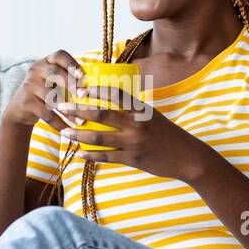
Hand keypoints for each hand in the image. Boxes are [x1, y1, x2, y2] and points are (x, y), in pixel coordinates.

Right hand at [2, 49, 85, 130]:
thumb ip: (69, 79)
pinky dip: (58, 122)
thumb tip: (95, 88)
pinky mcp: (26, 101)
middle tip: (84, 95)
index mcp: (46, 62)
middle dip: (72, 83)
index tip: (83, 75)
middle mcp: (36, 70)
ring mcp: (29, 85)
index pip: (59, 56)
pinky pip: (46, 113)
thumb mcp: (54, 82)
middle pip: (55, 73)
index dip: (72, 64)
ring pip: (51, 96)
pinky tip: (69, 129)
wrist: (20, 110)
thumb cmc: (45, 94)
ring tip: (82, 119)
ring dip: (68, 109)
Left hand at [57, 87, 217, 182]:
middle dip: (78, 111)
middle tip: (61, 108)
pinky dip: (91, 155)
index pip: (116, 95)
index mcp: (142, 109)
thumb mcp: (154, 116)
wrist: (187, 157)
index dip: (97, 91)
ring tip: (64, 133)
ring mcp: (134, 143)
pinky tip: (79, 153)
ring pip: (99, 138)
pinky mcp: (133, 159)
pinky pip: (106, 157)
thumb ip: (135, 110)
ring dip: (78, 135)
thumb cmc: (169, 135)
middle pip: (102, 116)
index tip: (81, 89)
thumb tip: (113, 102)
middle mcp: (137, 125)